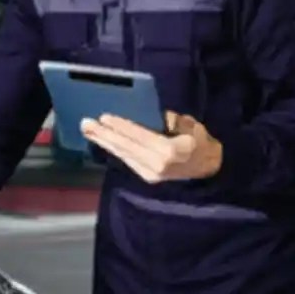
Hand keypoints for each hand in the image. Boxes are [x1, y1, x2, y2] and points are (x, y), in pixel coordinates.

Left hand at [81, 111, 221, 182]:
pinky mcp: (147, 177)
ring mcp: (150, 173)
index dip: (121, 126)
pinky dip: (114, 149)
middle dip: (104, 134)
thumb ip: (170, 120)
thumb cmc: (200, 143)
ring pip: (123, 154)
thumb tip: (149, 116)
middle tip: (85, 124)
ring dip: (104, 142)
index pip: (139, 136)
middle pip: (125, 147)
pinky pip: (127, 159)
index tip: (104, 117)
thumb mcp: (191, 126)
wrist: (209, 170)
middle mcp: (157, 164)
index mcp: (169, 150)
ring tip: (88, 131)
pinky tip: (103, 140)